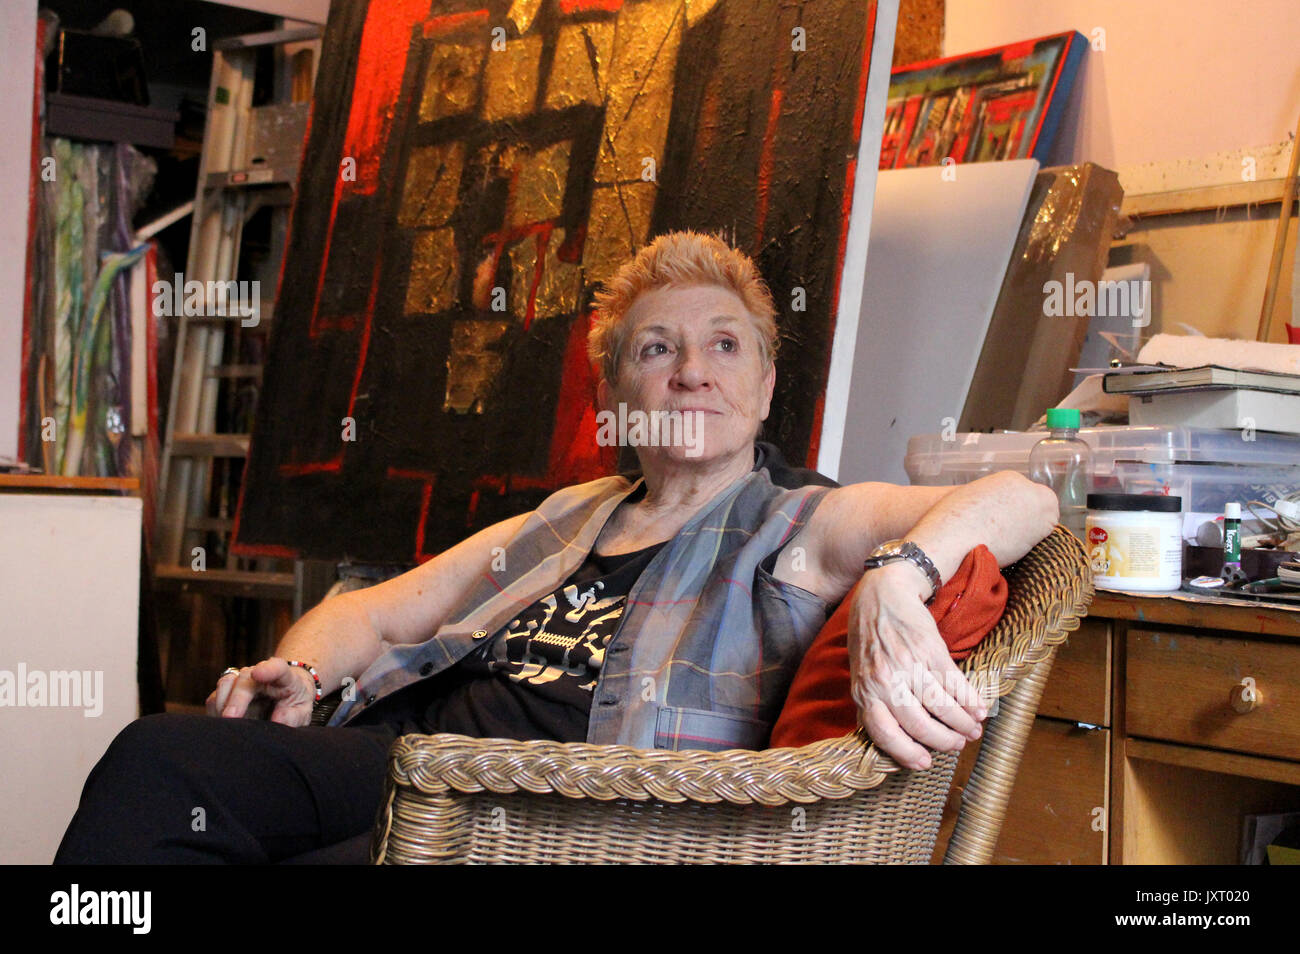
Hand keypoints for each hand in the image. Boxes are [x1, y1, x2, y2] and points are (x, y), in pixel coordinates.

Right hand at [204, 658, 316, 726]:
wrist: (283, 696)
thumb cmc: (294, 703)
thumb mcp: (302, 711)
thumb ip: (294, 716)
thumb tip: (278, 720)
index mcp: (284, 677)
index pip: (278, 668)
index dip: (268, 670)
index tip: (257, 673)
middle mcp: (259, 674)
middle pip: (245, 679)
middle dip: (236, 699)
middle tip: (231, 718)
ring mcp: (241, 680)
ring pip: (225, 684)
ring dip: (223, 706)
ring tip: (229, 727)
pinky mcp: (226, 691)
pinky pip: (214, 699)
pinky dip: (214, 713)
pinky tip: (223, 727)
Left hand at [847, 562, 987, 769]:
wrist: (883, 593)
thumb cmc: (870, 636)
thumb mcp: (860, 672)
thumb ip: (871, 703)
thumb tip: (888, 740)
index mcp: (864, 690)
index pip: (883, 733)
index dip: (906, 753)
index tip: (925, 763)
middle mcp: (885, 680)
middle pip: (918, 724)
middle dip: (943, 740)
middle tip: (958, 744)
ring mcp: (909, 665)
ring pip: (941, 706)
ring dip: (962, 723)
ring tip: (972, 730)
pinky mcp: (931, 650)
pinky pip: (954, 683)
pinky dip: (970, 700)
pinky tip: (979, 709)